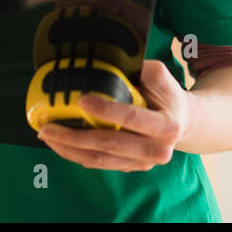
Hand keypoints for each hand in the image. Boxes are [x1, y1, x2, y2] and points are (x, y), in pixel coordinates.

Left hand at [37, 59, 195, 170]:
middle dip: (74, 137)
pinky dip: (76, 155)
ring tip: (46, 136)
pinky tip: (60, 144)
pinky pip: (99, 163)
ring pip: (100, 159)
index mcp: (166, 125)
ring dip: (69, 149)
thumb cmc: (168, 96)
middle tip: (47, 127)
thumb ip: (143, 69)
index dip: (105, 110)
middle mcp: (156, 150)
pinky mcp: (131, 168)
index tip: (81, 101)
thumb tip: (113, 62)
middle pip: (109, 145)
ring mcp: (142, 163)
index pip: (131, 118)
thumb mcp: (162, 77)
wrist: (184, 124)